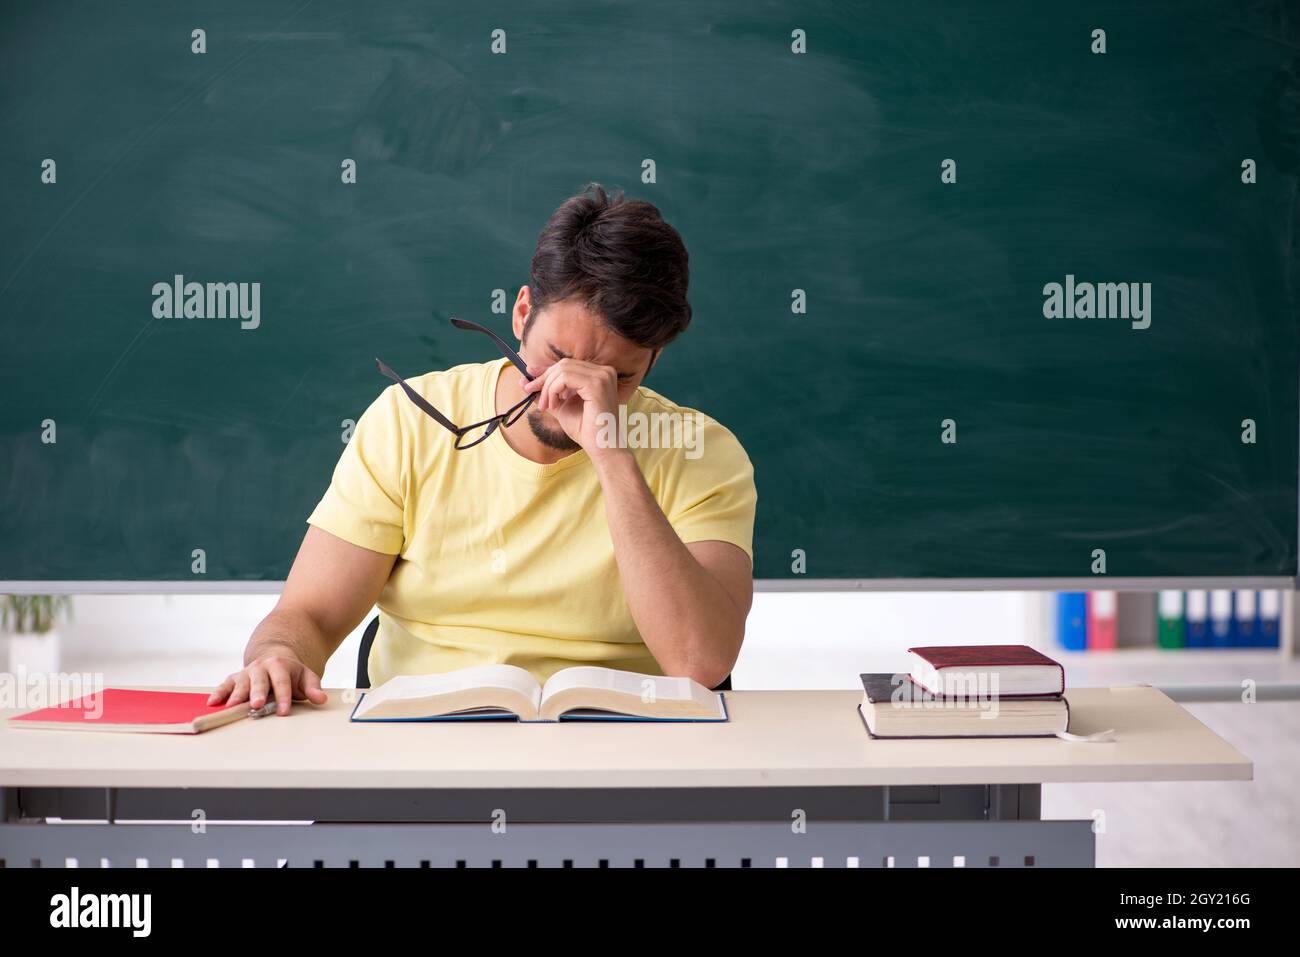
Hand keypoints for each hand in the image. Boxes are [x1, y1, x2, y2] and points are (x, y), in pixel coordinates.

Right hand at [208, 648, 327, 715]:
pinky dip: (219, 693)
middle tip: (255, 705)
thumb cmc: (291, 673)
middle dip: (257, 693)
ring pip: (241, 683)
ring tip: (232, 706)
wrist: (275, 657)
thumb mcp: (306, 677)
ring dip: (236, 695)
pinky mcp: (235, 678)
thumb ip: (313, 688)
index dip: (283, 697)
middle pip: (259, 681)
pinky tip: (213, 702)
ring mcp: (247, 673)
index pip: (282, 682)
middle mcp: (261, 668)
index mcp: (280, 665)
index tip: (284, 711)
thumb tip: (321, 699)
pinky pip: (225, 685)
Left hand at [520, 357, 622, 456]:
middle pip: (563, 365)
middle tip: (530, 393)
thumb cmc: (585, 429)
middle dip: (543, 379)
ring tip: (546, 406)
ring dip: (547, 388)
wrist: (601, 447)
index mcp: (599, 374)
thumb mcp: (561, 406)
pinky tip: (554, 405)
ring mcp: (602, 376)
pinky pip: (565, 378)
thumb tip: (524, 380)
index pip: (567, 365)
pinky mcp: (597, 385)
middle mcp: (604, 371)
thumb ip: (546, 392)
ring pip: (562, 370)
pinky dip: (553, 390)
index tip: (528, 379)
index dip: (545, 371)